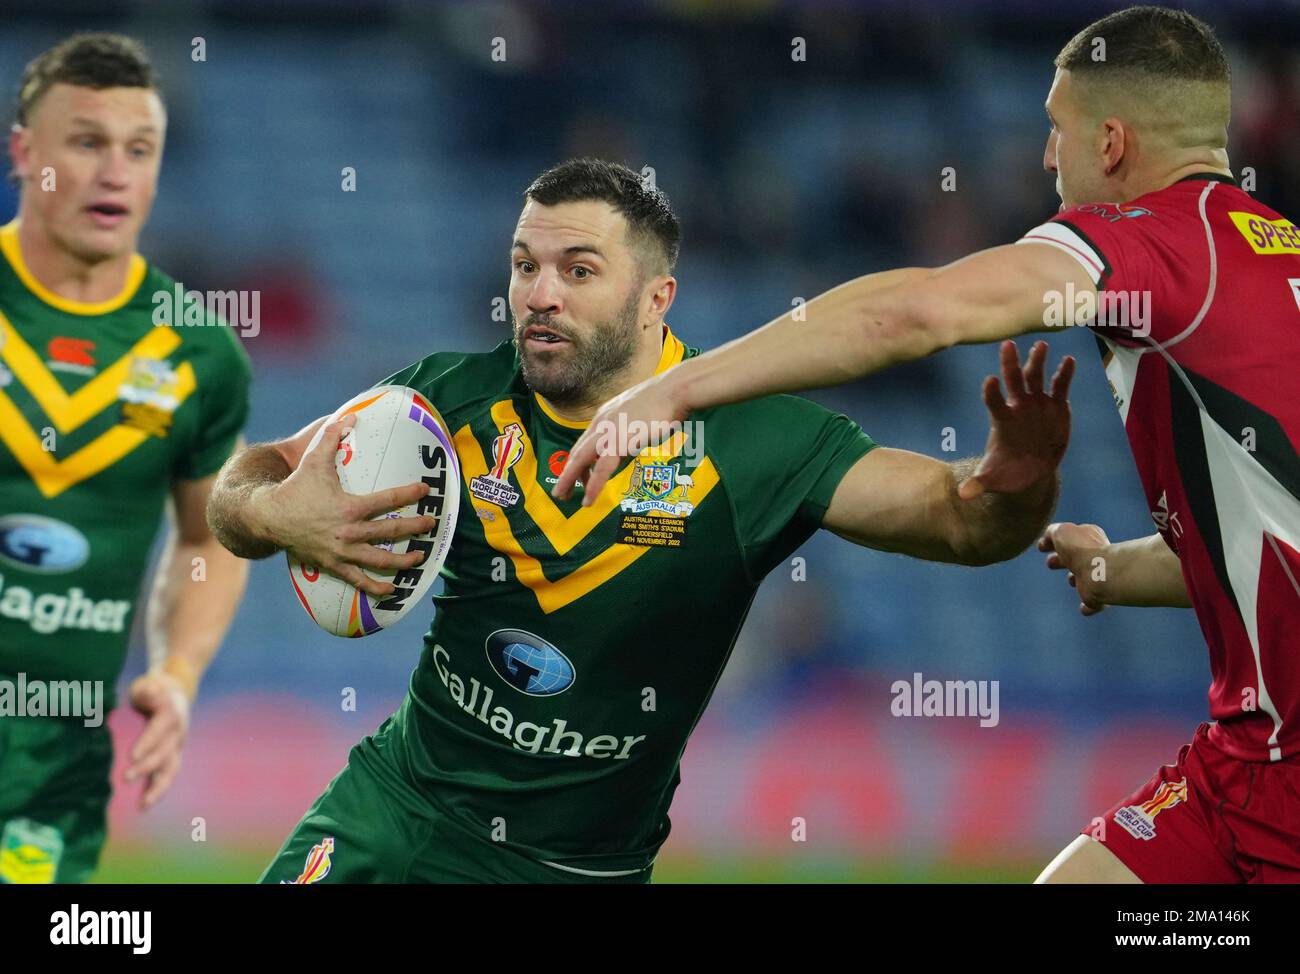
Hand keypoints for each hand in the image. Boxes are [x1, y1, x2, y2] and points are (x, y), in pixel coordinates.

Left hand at [125, 671, 190, 808]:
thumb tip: (150, 691)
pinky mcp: (173, 757)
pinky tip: (144, 805)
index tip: (132, 756)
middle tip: (127, 777)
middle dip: (147, 766)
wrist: (175, 696)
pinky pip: (168, 775)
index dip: (148, 742)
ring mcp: (177, 746)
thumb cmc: (153, 691)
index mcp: (171, 714)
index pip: (160, 730)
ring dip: (158, 787)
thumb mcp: (149, 685)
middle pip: (165, 752)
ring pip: (172, 769)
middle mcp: (177, 733)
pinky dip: (158, 790)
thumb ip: (149, 689)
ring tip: (144, 804)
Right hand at [261, 414, 434, 595]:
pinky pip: (357, 580)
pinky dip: (375, 587)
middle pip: (389, 531)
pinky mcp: (333, 565)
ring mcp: (341, 551)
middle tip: (431, 524)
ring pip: (378, 560)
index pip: (387, 499)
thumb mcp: (313, 460)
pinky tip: (392, 590)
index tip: (425, 491)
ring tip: (420, 557)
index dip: (409, 494)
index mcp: (349, 506)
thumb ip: (332, 437)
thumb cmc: (295, 488)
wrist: (268, 516)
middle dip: (414, 527)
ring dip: (402, 560)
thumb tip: (351, 415)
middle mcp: (348, 531)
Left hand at [552, 371, 690, 503]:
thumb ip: (629, 428)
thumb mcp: (639, 413)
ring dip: (569, 480)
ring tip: (563, 496)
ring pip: (580, 461)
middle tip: (561, 491)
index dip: (578, 461)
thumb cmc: (666, 399)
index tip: (576, 475)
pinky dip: (593, 487)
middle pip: (577, 452)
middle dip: (567, 473)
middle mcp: (602, 423)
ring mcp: (609, 432)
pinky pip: (601, 470)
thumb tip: (630, 443)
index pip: (585, 442)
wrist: (675, 390)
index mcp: (606, 415)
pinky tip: (588, 500)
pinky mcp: (619, 442)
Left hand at [958, 340, 1074, 501]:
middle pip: (1012, 381)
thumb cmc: (1007, 473)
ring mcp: (1037, 404)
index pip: (993, 402)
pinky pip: (1060, 387)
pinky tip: (1069, 360)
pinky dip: (1064, 374)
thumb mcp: (993, 480)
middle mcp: (1018, 407)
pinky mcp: (1056, 406)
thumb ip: (979, 484)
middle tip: (1007, 344)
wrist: (1031, 471)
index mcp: (1001, 421)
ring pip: (1036, 378)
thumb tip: (963, 495)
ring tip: (1040, 346)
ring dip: (1038, 362)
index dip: (991, 393)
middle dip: (1010, 363)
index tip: (990, 381)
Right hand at [1038, 521, 1110, 615]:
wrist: (1099, 571)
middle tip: (1049, 563)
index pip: (1069, 538)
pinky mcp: (1097, 595)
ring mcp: (1096, 576)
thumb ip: (1053, 532)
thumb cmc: (1080, 549)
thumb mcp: (1062, 532)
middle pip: (1076, 558)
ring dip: (1076, 579)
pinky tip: (1083, 609)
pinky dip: (1088, 605)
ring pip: (1084, 578)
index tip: (1042, 547)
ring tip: (1070, 580)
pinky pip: (1093, 602)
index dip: (1054, 541)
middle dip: (1062, 560)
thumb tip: (1048, 537)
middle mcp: (1094, 556)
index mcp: (1087, 538)